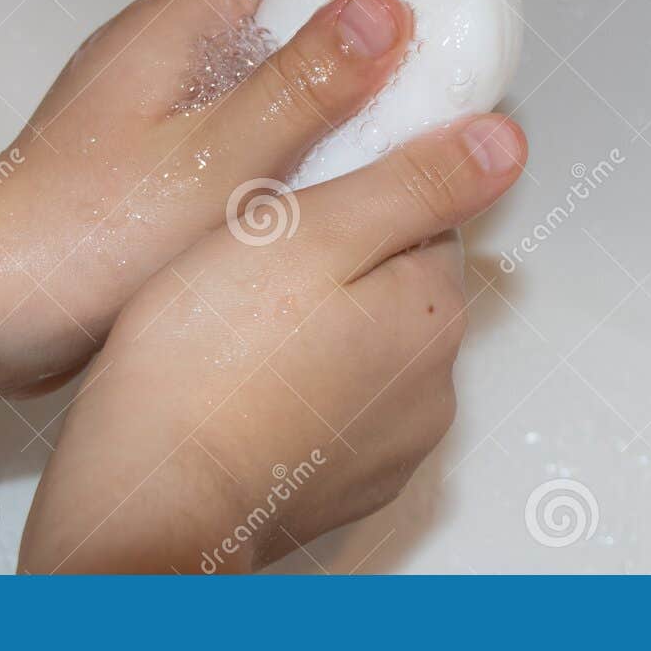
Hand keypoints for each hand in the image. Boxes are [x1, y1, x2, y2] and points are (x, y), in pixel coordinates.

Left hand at [0, 0, 419, 405]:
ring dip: (311, 95)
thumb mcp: (219, 159)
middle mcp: (156, 51)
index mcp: (170, 28)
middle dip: (339, 41)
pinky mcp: (149, 157)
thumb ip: (302, 85)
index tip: (404, 15)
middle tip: (398, 87)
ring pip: (253, 69)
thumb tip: (380, 12)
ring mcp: (150, 104)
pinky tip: (305, 195)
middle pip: (269, 9)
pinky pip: (232, 121)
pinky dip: (278, 141)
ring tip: (365, 142)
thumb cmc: (78, 240)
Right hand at [17, 112, 526, 572]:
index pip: (425, 219)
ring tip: (231, 321)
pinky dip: (292, 393)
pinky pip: (327, 414)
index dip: (358, 191)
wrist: (149, 507)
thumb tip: (501, 143)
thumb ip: (416, 182)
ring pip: (359, 352)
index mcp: (432, 313)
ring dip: (312, 331)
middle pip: (395, 286)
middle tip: (251, 256)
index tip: (300, 192)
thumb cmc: (209, 367)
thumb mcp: (315, 231)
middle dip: (334, 264)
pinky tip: (233, 382)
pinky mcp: (335, 490)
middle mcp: (430, 389)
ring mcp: (385, 449)